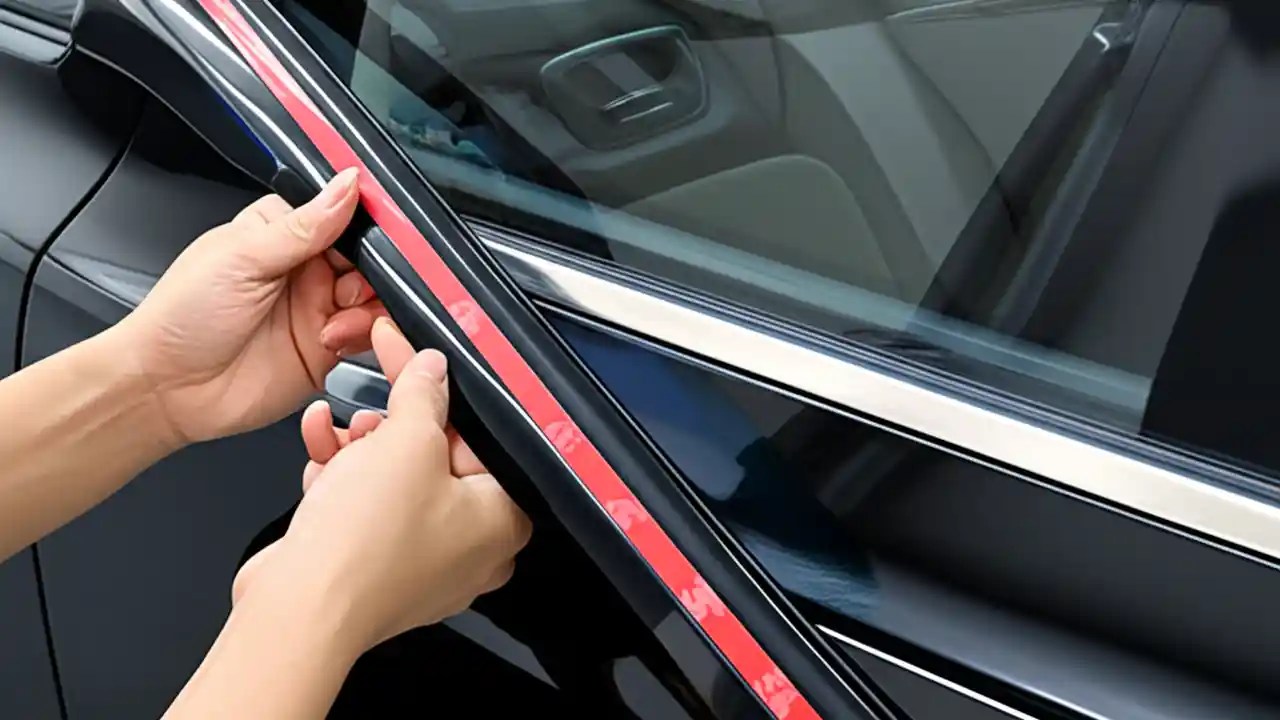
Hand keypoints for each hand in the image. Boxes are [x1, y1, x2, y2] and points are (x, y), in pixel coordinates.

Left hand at [117, 169, 384, 444]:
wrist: (169, 389)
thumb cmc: (184, 316)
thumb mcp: (244, 256)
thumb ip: (305, 225)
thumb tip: (347, 183)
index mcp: (283, 232)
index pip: (342, 215)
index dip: (366, 225)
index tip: (379, 236)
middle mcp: (305, 268)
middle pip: (368, 257)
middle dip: (373, 269)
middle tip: (350, 283)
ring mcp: (318, 309)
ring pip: (375, 296)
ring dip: (368, 305)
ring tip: (336, 318)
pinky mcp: (329, 348)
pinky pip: (371, 334)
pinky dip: (367, 334)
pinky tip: (335, 338)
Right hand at [231, 318, 531, 651]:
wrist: (300, 608)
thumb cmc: (366, 544)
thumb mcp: (405, 441)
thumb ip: (424, 393)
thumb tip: (432, 369)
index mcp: (504, 520)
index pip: (485, 440)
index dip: (445, 401)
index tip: (416, 372)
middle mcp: (472, 551)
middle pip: (439, 462)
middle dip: (397, 428)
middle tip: (376, 404)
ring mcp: (424, 567)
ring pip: (398, 486)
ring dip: (363, 452)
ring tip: (340, 433)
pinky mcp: (379, 574)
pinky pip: (368, 514)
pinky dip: (345, 485)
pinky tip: (321, 463)